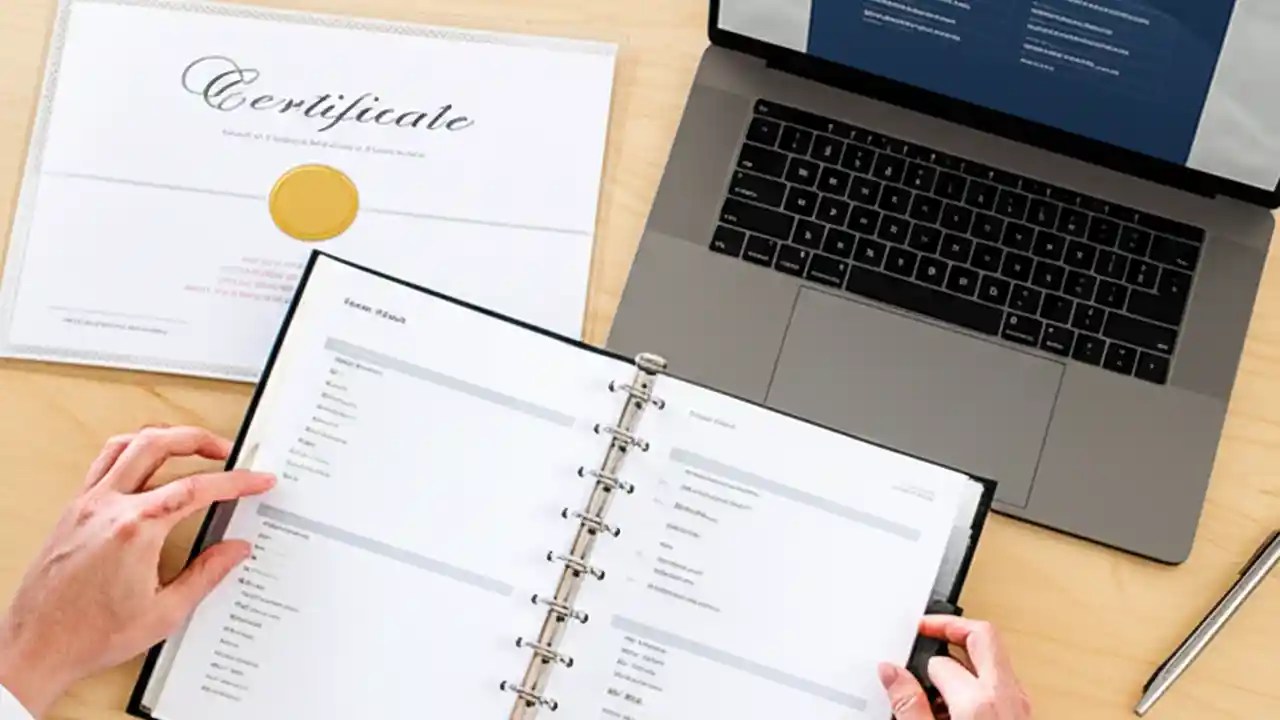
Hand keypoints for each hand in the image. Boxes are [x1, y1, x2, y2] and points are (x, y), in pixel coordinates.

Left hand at [0, 427, 274, 716]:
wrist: (36, 648)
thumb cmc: (89, 636)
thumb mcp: (165, 612)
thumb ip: (207, 574)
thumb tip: (235, 550)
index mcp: (135, 530)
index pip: (198, 488)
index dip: (237, 481)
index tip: (257, 481)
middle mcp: (107, 508)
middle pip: (160, 444)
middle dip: (200, 440)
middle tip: (226, 451)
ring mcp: (86, 505)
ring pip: (127, 444)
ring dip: (164, 437)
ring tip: (188, 446)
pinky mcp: (72, 510)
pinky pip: (103, 463)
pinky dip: (131, 452)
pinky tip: (146, 465)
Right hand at [878, 616, 1030, 718]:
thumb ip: (908, 704)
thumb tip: (891, 673)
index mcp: (977, 701)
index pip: (940, 661)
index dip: (917, 662)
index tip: (903, 665)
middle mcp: (1005, 695)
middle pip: (982, 635)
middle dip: (951, 625)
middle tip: (926, 628)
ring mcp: (1020, 703)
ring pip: (995, 655)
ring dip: (967, 651)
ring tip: (941, 664)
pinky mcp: (1026, 712)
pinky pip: (1003, 677)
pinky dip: (981, 673)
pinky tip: (961, 690)